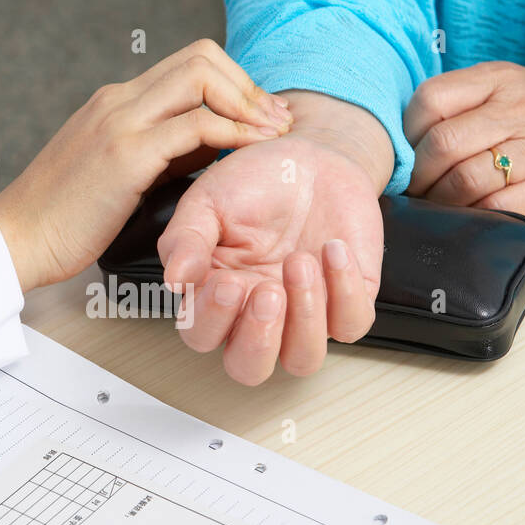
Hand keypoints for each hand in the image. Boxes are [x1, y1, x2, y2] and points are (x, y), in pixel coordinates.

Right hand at [0, 39, 291, 291]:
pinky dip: (235, 133)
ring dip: (249, 103)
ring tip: (274, 134)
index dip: (234, 83)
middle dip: (249, 85)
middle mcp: (118, 100)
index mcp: (115, 102)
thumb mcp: (117, 175)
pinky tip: (252, 151)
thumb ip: (160, 153)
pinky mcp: (126, 154)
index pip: (188, 63)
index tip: (259, 117)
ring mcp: (121, 121)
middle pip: (201, 56)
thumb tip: (210, 149)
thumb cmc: (64, 219)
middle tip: (275, 122)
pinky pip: (197, 126)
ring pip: (202, 76)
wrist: (18, 239)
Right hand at [159, 91, 393, 384]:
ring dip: (304, 318)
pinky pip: (351, 324)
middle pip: (250, 368)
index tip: (226, 280)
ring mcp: (304, 314)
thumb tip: (173, 281)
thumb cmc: (254, 182)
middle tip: (266, 292)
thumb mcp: (208, 201)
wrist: (312, 155)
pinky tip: (332, 248)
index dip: (212, 319)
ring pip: (303, 359)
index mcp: (215, 297)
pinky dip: (344, 290)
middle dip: (258, 338)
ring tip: (300, 262)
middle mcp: (257, 316)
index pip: (202, 336)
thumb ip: (186, 239)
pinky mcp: (347, 301)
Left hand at [403, 61, 524, 215]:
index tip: (405, 155)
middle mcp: (519, 107)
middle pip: (443, 144)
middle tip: (414, 190)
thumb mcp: (508, 87)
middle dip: (418, 176)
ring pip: (465, 179)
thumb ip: (461, 103)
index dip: (406, 134)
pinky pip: (497, 206)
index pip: (431, 100)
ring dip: (440, 201)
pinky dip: (472, 215)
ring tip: (436, 204)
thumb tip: (403, 144)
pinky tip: (467, 214)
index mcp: (499, 78)